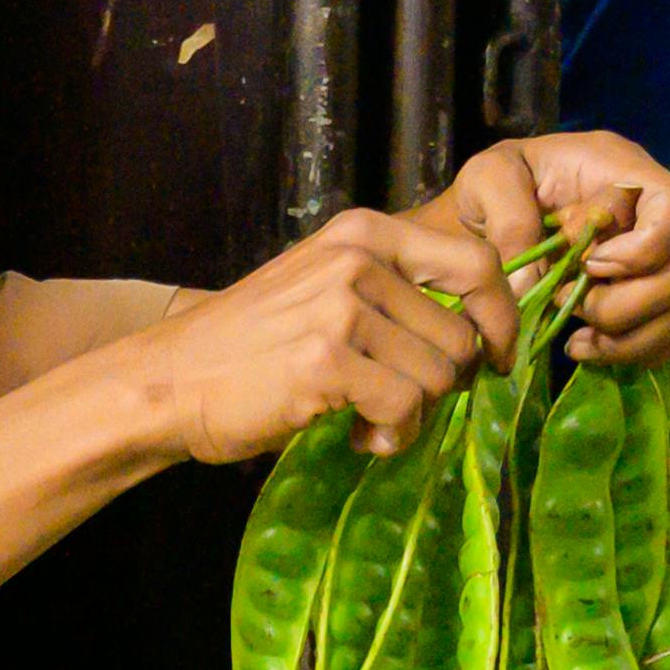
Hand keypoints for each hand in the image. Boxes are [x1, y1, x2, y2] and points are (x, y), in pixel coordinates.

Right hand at [124, 202, 509, 466]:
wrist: (168, 380)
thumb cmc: (251, 345)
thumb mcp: (324, 286)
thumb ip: (395, 292)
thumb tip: (483, 334)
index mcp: (364, 232)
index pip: (478, 261)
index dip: (501, 316)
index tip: (495, 357)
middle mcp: (357, 260)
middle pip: (462, 335)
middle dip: (445, 384)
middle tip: (401, 403)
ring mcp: (341, 308)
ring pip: (440, 376)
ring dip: (415, 415)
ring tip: (369, 422)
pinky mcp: (326, 361)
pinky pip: (406, 408)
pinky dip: (391, 437)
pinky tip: (359, 437)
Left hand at [434, 130, 669, 366]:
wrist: (490, 214)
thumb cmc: (497, 185)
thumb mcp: (487, 179)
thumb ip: (510, 221)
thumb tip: (533, 286)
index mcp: (625, 171)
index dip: (644, 249)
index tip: (591, 266)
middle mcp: (655, 216)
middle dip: (621, 305)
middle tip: (564, 301)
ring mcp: (661, 258)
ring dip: (627, 338)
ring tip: (574, 338)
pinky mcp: (655, 297)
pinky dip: (633, 352)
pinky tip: (586, 347)